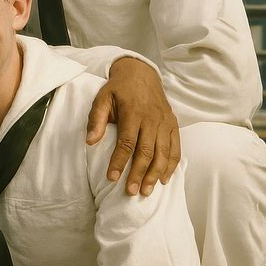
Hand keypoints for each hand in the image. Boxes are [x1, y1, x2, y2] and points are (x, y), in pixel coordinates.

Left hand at [86, 57, 180, 195]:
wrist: (141, 74)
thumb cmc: (118, 89)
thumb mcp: (102, 98)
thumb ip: (96, 119)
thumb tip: (90, 141)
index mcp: (133, 112)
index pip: (127, 142)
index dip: (119, 161)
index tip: (112, 178)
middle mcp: (152, 119)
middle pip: (146, 151)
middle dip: (138, 173)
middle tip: (131, 191)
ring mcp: (165, 123)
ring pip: (163, 153)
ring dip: (155, 174)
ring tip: (146, 191)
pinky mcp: (174, 125)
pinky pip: (176, 149)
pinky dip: (171, 166)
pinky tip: (163, 179)